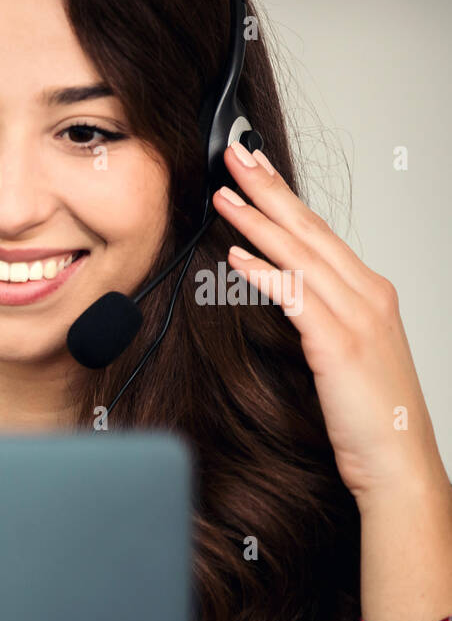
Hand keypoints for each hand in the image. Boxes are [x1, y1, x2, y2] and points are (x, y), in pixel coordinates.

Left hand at [212, 141, 449, 510]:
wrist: (397, 461)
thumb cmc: (369, 416)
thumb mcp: (343, 354)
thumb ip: (318, 318)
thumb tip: (281, 293)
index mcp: (369, 293)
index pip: (320, 233)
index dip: (284, 198)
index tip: (254, 172)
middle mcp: (367, 296)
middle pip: (310, 230)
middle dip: (269, 190)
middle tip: (234, 158)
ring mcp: (356, 318)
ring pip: (300, 256)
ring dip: (257, 223)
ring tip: (223, 197)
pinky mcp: (339, 346)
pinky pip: (296, 299)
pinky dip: (266, 274)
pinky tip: (237, 258)